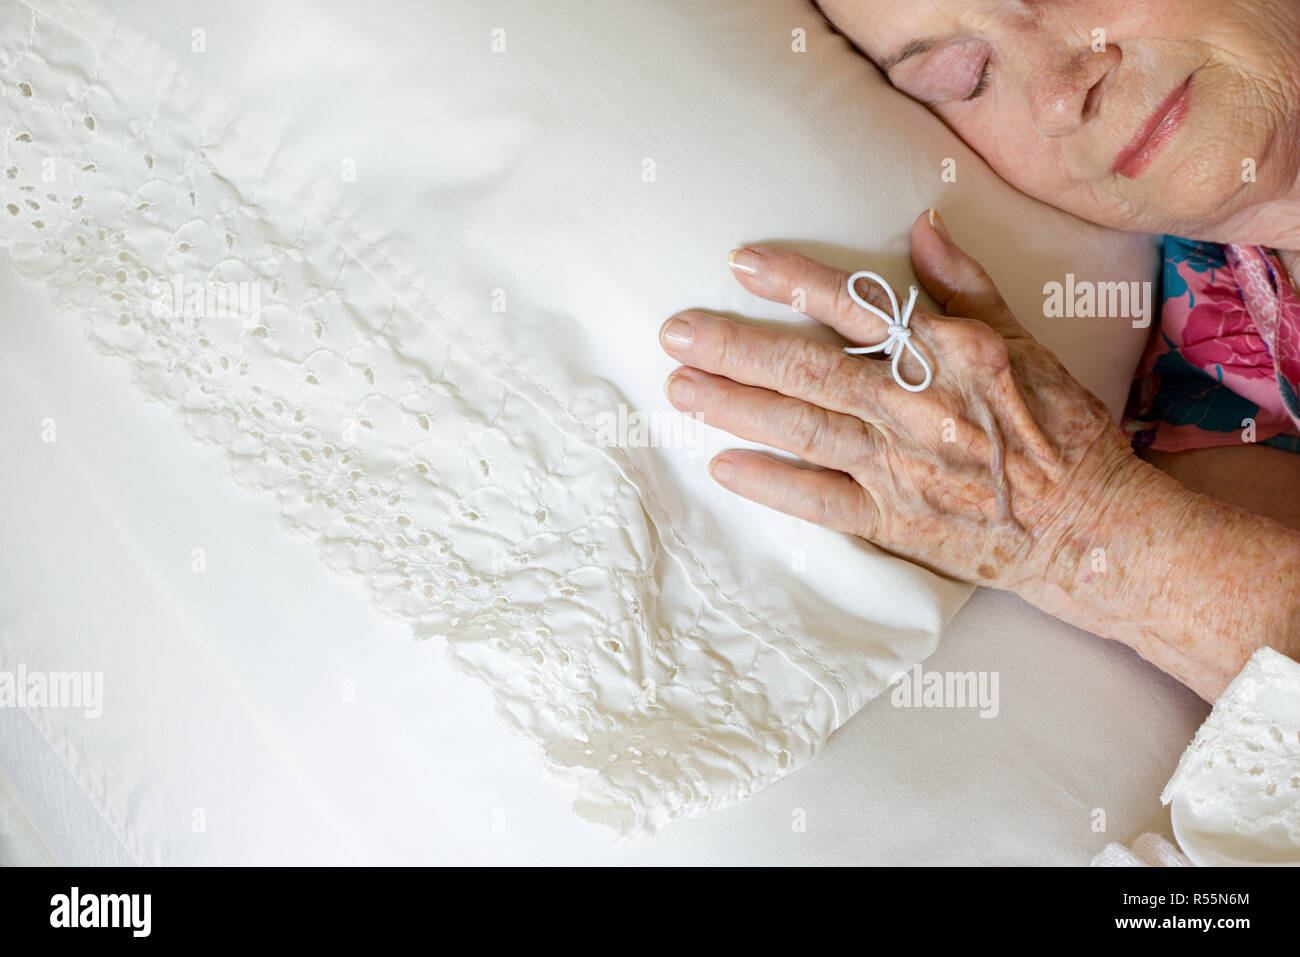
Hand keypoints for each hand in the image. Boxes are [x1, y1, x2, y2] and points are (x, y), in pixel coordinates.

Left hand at [658, 209, 1142, 591]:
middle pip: (809, 369)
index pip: (856, 306)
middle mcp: (917, 407)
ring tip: (680, 390)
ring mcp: (903, 467)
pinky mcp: (897, 521)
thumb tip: (921, 222)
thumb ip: (966, 284)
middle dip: (735, 348)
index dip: (794, 281)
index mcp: (949, 354)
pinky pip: (822, 501)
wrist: (1092, 527)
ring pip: (804, 429)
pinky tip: (723, 467)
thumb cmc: (1060, 429)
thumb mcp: (1024, 342)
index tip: (739, 263)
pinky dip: (771, 484)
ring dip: (736, 408)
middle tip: (675, 332)